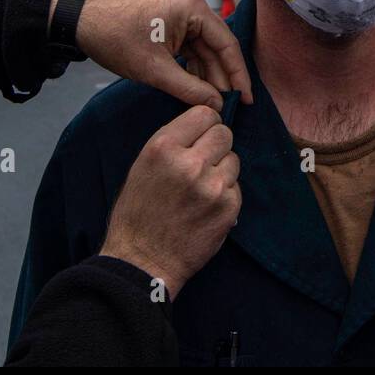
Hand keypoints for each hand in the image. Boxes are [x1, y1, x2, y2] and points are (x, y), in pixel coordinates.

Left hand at [72, 0, 252, 110]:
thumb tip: (216, 105)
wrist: (81, 23)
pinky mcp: (170, 22)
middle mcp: (192, 5)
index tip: (244, 99)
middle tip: (228, 107)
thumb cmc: (115, 38)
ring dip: (206, 75)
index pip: (227, 45)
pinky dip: (193, 67)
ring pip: (203, 49)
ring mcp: (181, 13)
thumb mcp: (154, 70)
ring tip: (211, 103)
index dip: (238, 75)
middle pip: (217, 47)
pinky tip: (195, 89)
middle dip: (221, 78)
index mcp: (193, 7)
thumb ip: (189, 89)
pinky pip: (190, 47)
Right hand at [99, 105, 240, 296]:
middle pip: (224, 133)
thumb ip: (172, 143)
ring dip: (223, 170)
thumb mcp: (142, 166)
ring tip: (202, 188)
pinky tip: (207, 208)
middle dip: (216, 145)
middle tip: (203, 162)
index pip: (205, 113)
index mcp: (163, 147)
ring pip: (234, 159)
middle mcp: (190, 163)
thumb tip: (203, 125)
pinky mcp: (228, 208)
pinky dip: (226, 195)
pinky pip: (237, 187)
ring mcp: (212, 186)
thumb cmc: (138, 214)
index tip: (201, 136)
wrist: (142, 261)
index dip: (205, 124)